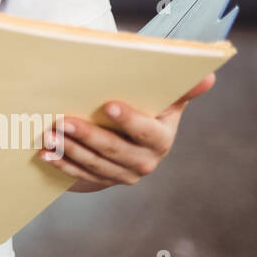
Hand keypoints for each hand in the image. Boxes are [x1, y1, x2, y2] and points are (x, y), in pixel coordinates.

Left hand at [39, 73, 216, 191]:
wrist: (132, 137)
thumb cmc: (147, 107)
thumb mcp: (165, 96)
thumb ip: (181, 87)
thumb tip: (210, 75)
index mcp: (162, 137)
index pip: (146, 130)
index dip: (129, 120)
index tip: (108, 105)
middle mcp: (146, 160)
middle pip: (115, 150)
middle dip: (88, 136)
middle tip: (63, 120)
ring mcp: (124, 174)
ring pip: (95, 164)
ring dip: (70, 150)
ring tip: (49, 135)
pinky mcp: (103, 181)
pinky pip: (81, 174)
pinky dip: (63, 164)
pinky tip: (46, 154)